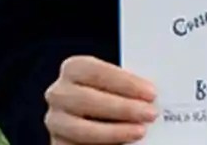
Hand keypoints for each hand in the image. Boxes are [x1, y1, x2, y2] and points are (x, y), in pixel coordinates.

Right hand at [44, 55, 158, 143]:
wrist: (90, 118)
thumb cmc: (109, 95)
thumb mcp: (115, 86)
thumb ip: (127, 88)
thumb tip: (150, 97)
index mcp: (74, 68)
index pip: (97, 72)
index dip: (125, 83)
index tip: (150, 93)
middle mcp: (59, 93)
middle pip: (89, 100)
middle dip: (123, 108)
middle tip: (150, 113)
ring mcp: (56, 120)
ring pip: (82, 129)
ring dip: (115, 132)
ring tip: (140, 132)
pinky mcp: (57, 144)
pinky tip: (123, 144)